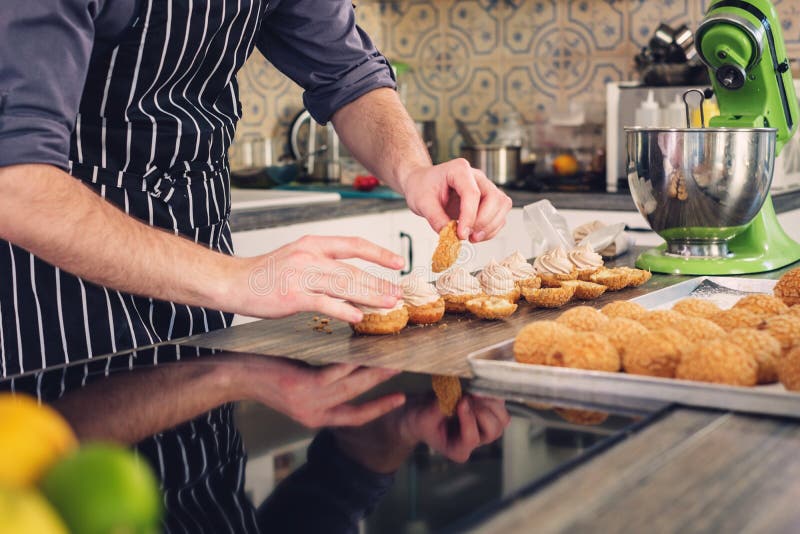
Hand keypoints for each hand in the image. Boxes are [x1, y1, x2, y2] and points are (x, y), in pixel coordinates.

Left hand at [226, 354, 405, 427]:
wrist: (236, 376)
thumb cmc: (266, 375)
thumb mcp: (296, 389)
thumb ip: (320, 385)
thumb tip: (347, 365)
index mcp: (316, 418)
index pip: (356, 417)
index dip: (380, 408)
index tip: (400, 398)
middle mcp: (316, 414)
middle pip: (360, 399)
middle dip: (384, 383)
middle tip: (404, 365)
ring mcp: (311, 402)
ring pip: (352, 386)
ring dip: (374, 371)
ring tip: (391, 355)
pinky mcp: (304, 386)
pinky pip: (335, 374)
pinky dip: (352, 362)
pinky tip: (363, 350)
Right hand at [231, 235, 403, 322]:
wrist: (233, 282)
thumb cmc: (266, 274)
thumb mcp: (298, 259)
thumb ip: (325, 267)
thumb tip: (356, 282)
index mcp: (313, 244)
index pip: (353, 244)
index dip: (379, 253)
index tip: (398, 262)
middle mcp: (309, 256)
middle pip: (353, 269)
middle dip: (379, 282)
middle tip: (398, 293)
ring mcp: (301, 275)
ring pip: (344, 285)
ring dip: (370, 296)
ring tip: (388, 304)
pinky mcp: (292, 295)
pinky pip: (324, 303)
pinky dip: (343, 310)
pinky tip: (358, 316)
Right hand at [400, 394, 509, 462]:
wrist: (421, 413)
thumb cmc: (420, 420)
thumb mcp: (422, 418)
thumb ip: (437, 410)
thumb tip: (453, 397)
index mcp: (458, 450)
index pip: (471, 438)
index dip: (469, 418)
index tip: (460, 401)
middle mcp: (475, 441)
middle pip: (492, 430)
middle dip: (481, 411)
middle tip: (465, 397)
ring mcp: (483, 428)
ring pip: (501, 420)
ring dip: (490, 404)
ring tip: (473, 392)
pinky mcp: (487, 414)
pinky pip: (500, 407)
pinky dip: (492, 396)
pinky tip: (478, 389)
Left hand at [401, 159, 512, 242]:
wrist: (421, 183)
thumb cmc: (422, 186)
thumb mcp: (421, 202)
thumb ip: (435, 218)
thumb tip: (449, 236)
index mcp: (459, 170)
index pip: (472, 193)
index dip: (469, 216)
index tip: (461, 234)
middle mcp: (476, 177)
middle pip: (495, 198)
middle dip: (484, 221)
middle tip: (468, 236)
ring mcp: (484, 188)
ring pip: (502, 206)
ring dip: (490, 226)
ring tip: (472, 238)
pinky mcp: (486, 201)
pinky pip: (498, 215)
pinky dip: (490, 229)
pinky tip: (475, 235)